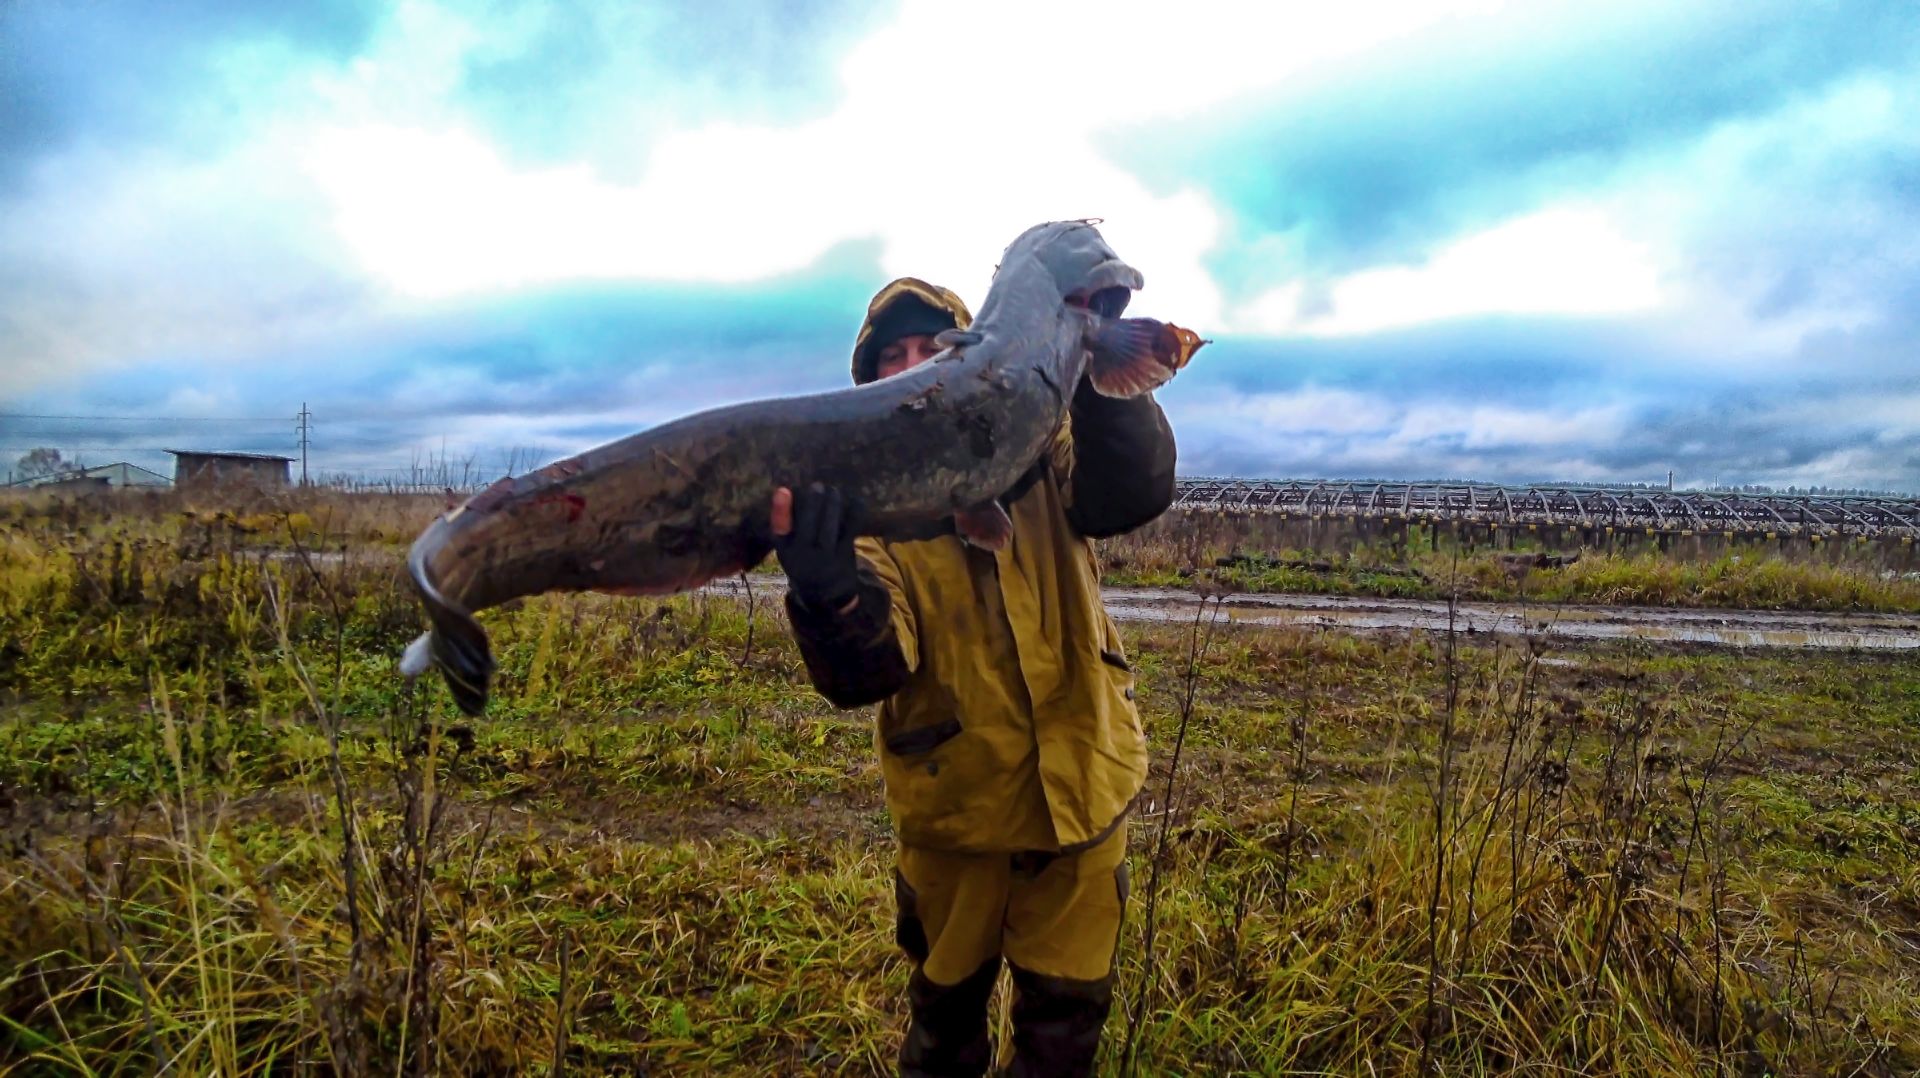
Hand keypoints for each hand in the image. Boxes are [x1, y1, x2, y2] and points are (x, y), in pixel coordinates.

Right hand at [771, 482, 861, 613]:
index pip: (780, 529)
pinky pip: (851, 529)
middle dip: (815, 500)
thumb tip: (790, 490)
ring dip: (833, 503)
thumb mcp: (788, 549)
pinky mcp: (844, 555)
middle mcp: (803, 555)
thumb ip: (787, 525)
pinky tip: (856, 501)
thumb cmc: (803, 561)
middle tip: (818, 486)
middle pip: (809, 523)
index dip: (781, 510)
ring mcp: (826, 556)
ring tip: (834, 491)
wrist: (824, 593)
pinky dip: (855, 512)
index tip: (783, 490)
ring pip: (830, 524)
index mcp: (786, 550)